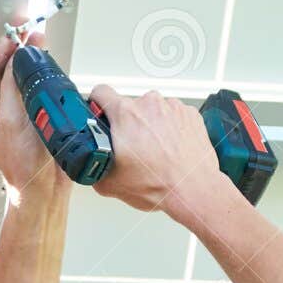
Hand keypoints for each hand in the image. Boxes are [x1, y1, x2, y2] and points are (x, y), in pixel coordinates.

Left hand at [0, 32, 67, 195]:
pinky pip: (34, 87)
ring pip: (19, 77)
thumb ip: (12, 87)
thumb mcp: (13, 120)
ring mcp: (14, 111)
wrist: (44, 187)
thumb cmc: (23, 166)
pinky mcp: (31, 113)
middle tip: (30, 32)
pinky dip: (40, 75)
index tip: (15, 34)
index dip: (1, 50)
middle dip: (18, 50)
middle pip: (4, 69)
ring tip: (39, 45)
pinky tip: (47, 66)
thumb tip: (15, 60)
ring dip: (30, 60)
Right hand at [88, 86, 225, 215]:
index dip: (97, 103)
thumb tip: (89, 163)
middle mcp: (149, 104)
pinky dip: (171, 128)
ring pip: (153, 111)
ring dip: (151, 125)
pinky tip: (170, 147)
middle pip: (129, 106)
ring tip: (156, 150)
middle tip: (133, 147)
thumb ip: (93, 165)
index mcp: (125, 114)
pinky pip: (173, 115)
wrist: (193, 190)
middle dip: (128, 123)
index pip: (101, 92)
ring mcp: (172, 107)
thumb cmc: (159, 184)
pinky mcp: (189, 114)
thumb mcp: (110, 183)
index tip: (100, 113)